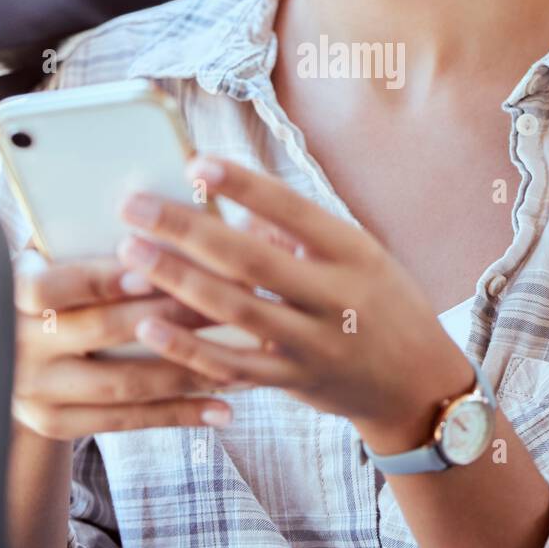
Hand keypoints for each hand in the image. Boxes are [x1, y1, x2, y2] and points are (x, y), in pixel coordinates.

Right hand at [11, 247, 237, 439]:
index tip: (154, 272)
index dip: (102, 280)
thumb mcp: (51, 254)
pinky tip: (222, 409)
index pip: (47, 287)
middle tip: (223, 303)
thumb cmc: (52, 279)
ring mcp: (34, 392)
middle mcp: (17, 346)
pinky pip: (126, 421)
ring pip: (122, 384)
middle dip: (167, 315)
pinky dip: (178, 414)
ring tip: (239, 357)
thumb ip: (88, 238)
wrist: (0, 351)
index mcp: (9, 293)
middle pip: (99, 332)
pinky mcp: (56, 423)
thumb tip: (166, 210)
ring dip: (186, 370)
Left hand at [115, 155, 475, 445]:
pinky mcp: (293, 382)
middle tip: (133, 206)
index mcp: (353, 252)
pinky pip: (233, 367)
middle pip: (250, 259)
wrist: (418, 384)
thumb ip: (299, 234)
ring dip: (176, 281)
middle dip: (186, 229)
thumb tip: (229, 207)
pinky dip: (188, 347)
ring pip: (235, 311)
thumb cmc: (384, 302)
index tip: (194, 163)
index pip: (292, 210)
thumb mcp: (359, 255)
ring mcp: (313, 344)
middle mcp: (335, 298)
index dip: (242, 185)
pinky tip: (148, 327)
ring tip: (129, 253)